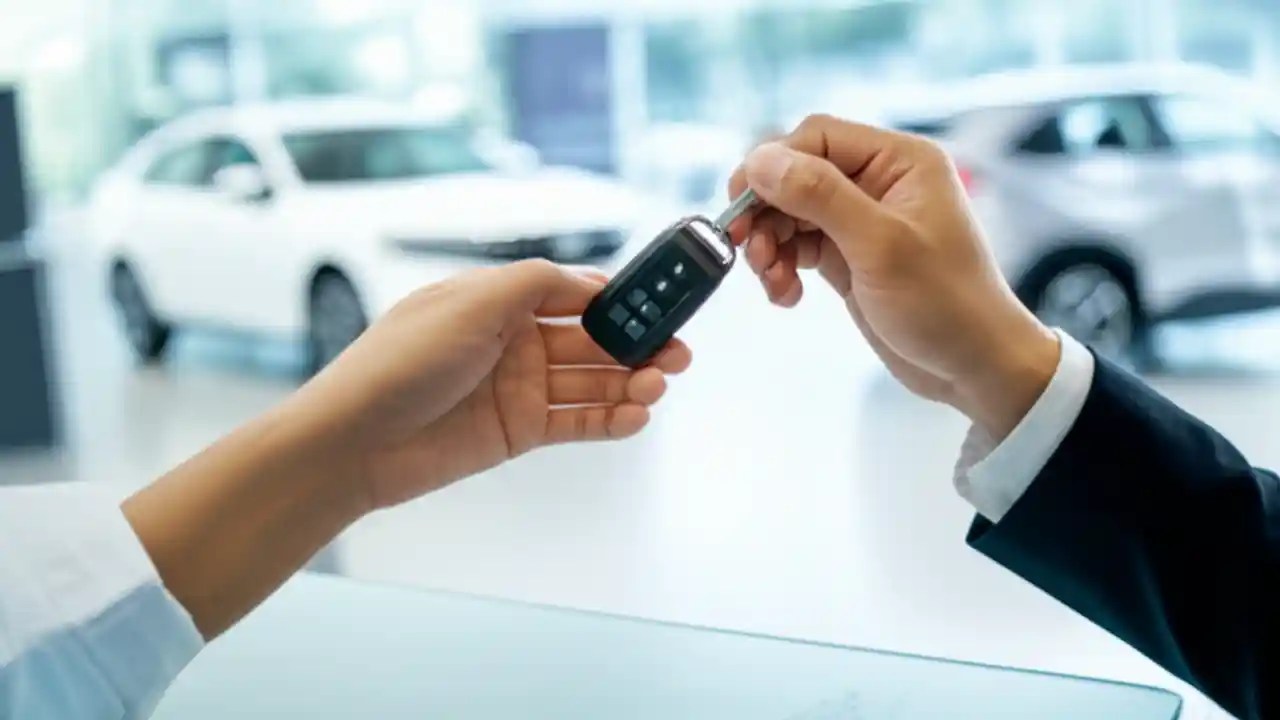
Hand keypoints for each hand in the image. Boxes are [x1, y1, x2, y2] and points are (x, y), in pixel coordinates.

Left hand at [296, 259, 691, 509]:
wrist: (355, 441)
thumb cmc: (400, 362)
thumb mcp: (470, 302)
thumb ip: (535, 282)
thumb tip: (588, 279)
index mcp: (500, 300)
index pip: (575, 293)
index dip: (619, 299)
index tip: (662, 306)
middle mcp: (514, 340)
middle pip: (593, 339)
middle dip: (638, 344)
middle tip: (676, 354)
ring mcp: (519, 388)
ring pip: (592, 382)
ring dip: (631, 384)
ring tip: (658, 387)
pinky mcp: (518, 431)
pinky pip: (577, 422)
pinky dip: (611, 420)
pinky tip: (636, 416)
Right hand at [727, 115, 1057, 438]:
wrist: (974, 367)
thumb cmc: (945, 304)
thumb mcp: (879, 246)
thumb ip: (819, 196)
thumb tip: (760, 159)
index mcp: (900, 161)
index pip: (817, 137)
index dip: (772, 165)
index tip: (740, 204)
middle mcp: (880, 181)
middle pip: (797, 174)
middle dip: (767, 211)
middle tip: (745, 250)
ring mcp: (863, 219)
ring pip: (791, 212)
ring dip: (770, 244)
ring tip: (772, 280)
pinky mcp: (850, 256)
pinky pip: (799, 246)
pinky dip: (783, 266)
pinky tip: (787, 294)